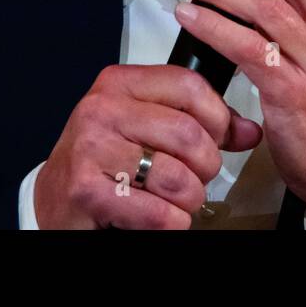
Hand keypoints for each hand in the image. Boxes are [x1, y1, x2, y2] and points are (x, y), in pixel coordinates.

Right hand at [33, 64, 261, 228]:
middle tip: (195, 178)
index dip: (218, 117)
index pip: (189, 86)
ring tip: (177, 200)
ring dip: (189, 199)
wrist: (56, 200)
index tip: (219, 137)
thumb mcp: (148, 128)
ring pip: (177, 177)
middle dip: (206, 166)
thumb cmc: (106, 162)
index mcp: (119, 83)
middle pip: (188, 134)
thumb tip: (249, 131)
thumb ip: (200, 124)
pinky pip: (158, 213)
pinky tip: (160, 218)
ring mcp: (90, 148)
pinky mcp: (86, 190)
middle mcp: (101, 108)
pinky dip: (171, 223)